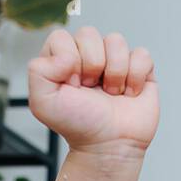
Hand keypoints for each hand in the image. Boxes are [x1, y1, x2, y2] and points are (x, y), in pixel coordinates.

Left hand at [27, 26, 158, 155]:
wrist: (108, 147)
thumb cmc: (78, 125)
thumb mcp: (43, 103)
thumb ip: (38, 71)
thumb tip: (67, 55)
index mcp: (62, 58)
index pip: (62, 37)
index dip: (68, 60)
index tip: (72, 86)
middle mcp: (88, 55)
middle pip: (89, 34)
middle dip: (92, 66)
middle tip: (92, 90)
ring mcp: (114, 60)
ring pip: (117, 41)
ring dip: (114, 73)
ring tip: (111, 94)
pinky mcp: (140, 69)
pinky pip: (142, 55)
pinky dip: (135, 78)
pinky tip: (128, 94)